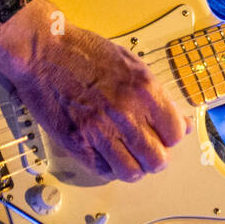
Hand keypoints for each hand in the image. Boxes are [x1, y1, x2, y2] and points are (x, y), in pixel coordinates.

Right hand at [0, 0, 189, 181]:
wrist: (45, 51)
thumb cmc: (85, 52)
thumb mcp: (133, 65)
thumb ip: (158, 96)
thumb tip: (180, 121)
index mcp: (144, 90)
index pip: (175, 133)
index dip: (172, 137)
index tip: (165, 135)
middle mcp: (126, 113)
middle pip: (157, 159)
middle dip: (156, 157)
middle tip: (148, 150)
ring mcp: (100, 130)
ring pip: (131, 172)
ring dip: (134, 167)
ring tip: (128, 156)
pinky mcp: (76, 142)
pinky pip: (102, 170)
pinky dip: (108, 168)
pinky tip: (107, 155)